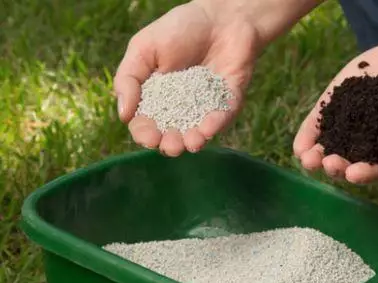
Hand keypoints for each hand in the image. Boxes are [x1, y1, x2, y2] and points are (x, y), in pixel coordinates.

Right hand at [114, 1, 260, 155]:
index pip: (146, 125)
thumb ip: (129, 79)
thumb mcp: (144, 48)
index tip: (148, 136)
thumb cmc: (179, 29)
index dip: (145, 134)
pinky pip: (223, 118)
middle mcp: (180, 109)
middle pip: (171, 136)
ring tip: (190, 142)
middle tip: (170, 144)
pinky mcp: (229, 102)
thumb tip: (123, 115)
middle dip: (169, 144)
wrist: (220, 15)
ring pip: (198, 134)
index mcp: (156, 99)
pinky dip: (216, 125)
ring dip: (192, 142)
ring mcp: (206, 108)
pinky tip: (208, 128)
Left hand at [293, 42, 377, 183]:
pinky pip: (315, 128)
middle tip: (330, 163)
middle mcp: (361, 148)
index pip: (373, 171)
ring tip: (308, 159)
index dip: (363, 174)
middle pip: (345, 164)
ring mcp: (343, 130)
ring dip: (315, 158)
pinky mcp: (330, 110)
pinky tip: (300, 147)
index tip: (354, 174)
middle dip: (336, 166)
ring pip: (326, 150)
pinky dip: (306, 138)